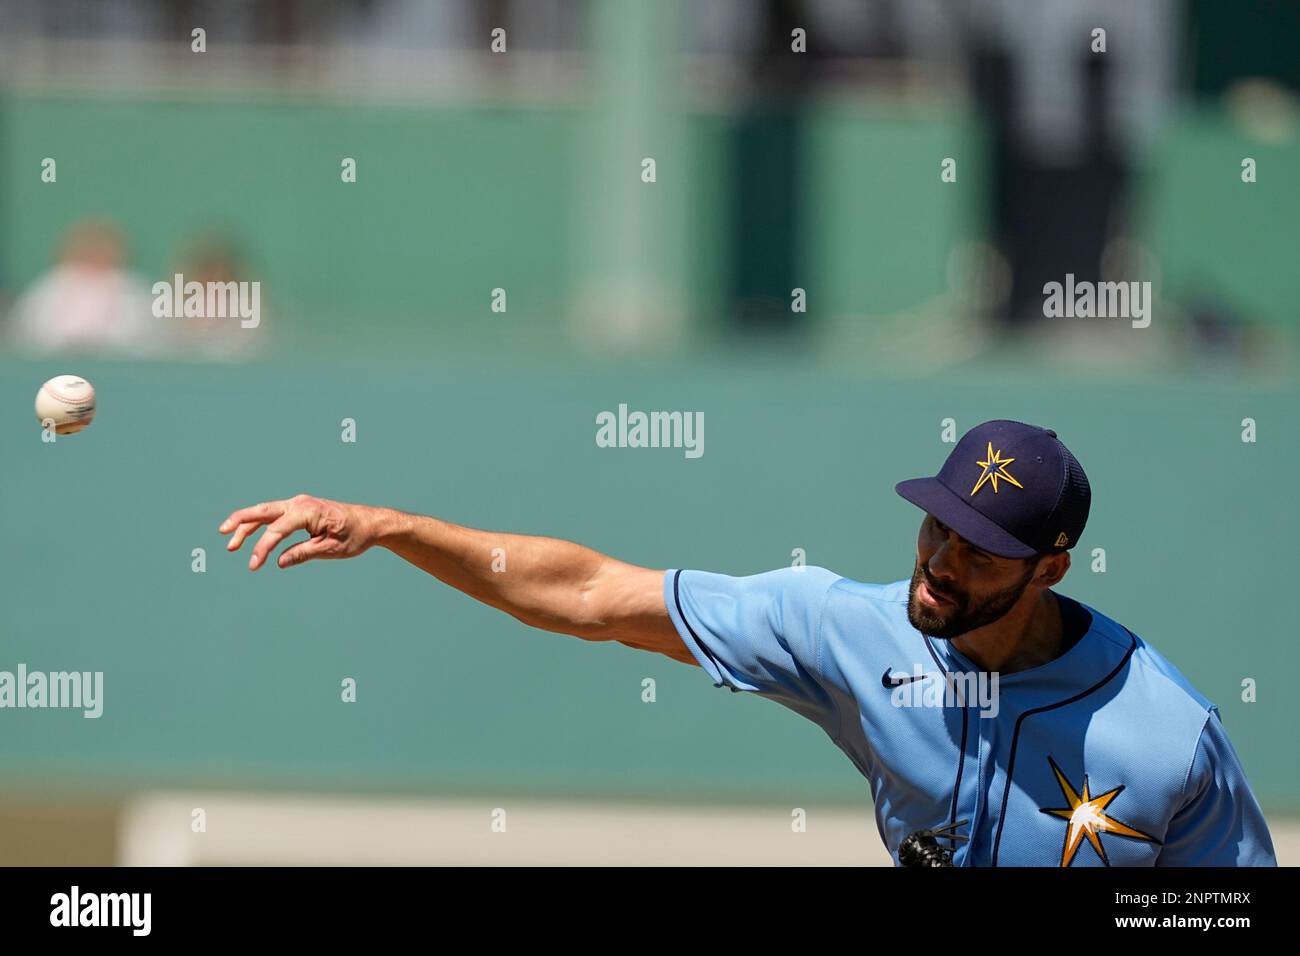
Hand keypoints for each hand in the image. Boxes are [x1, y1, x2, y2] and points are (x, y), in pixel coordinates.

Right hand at [219, 494, 375, 569]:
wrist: (369, 523)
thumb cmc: (354, 535)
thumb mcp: (331, 549)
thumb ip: (303, 554)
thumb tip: (278, 562)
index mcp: (309, 511)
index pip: (277, 530)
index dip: (262, 548)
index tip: (253, 565)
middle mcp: (300, 503)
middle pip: (263, 511)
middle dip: (241, 522)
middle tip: (223, 534)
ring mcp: (299, 504)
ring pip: (265, 512)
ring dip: (246, 525)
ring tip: (229, 541)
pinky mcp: (299, 510)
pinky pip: (274, 515)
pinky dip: (260, 524)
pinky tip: (248, 535)